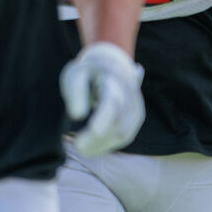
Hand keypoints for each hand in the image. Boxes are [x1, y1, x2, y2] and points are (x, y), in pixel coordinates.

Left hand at [62, 41, 145, 156]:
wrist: (109, 64)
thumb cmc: (87, 72)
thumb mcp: (75, 75)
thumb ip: (75, 92)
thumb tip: (76, 115)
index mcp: (114, 80)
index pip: (112, 103)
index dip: (103, 119)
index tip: (91, 133)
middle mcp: (131, 94)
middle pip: (118, 123)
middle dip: (98, 139)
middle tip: (75, 146)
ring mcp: (136, 107)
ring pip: (123, 134)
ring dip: (102, 145)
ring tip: (80, 147)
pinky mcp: (136, 119)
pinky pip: (124, 137)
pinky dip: (107, 144)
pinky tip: (91, 145)